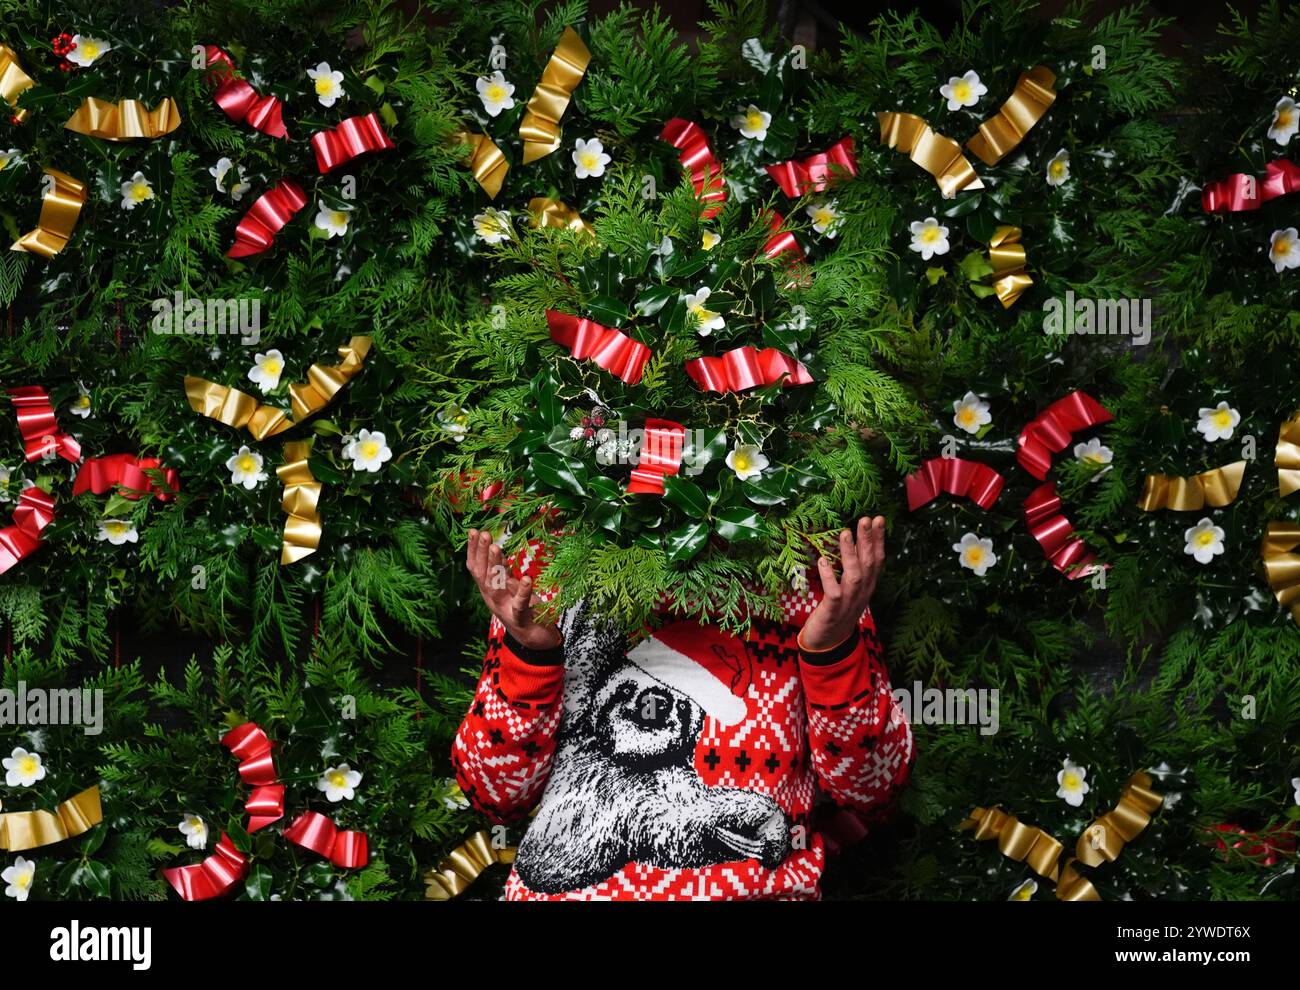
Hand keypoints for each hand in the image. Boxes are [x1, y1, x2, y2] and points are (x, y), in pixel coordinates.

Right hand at [465, 529, 561, 650]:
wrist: (534, 640)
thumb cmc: (523, 609)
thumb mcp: (510, 587)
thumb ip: (502, 572)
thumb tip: (494, 549)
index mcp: (488, 591)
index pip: (476, 568)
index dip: (473, 550)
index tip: (473, 531)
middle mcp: (492, 599)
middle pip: (483, 575)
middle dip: (482, 553)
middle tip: (484, 534)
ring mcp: (505, 610)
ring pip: (496, 587)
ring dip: (495, 567)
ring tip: (496, 548)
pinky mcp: (521, 619)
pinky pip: (520, 605)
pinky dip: (523, 592)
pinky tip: (527, 579)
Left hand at [801, 516, 884, 651]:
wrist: (829, 644)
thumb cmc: (838, 611)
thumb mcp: (850, 589)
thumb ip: (853, 568)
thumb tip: (853, 543)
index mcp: (867, 587)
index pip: (877, 560)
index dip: (878, 540)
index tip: (878, 519)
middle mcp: (862, 593)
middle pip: (868, 564)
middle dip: (868, 540)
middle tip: (866, 518)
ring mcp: (849, 603)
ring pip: (854, 576)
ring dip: (850, 554)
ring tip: (845, 533)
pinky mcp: (833, 612)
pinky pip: (833, 593)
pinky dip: (829, 577)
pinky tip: (823, 561)